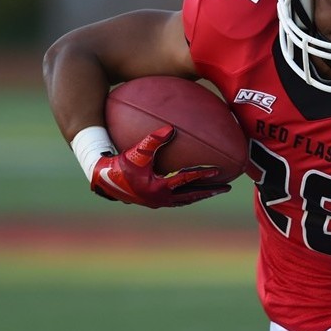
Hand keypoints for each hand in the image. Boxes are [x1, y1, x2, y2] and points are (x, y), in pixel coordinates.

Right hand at [91, 125, 230, 207]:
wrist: (102, 180)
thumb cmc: (119, 164)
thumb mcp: (136, 152)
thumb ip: (153, 140)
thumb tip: (170, 128)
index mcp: (158, 188)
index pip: (186, 181)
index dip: (203, 175)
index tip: (219, 170)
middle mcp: (161, 199)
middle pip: (193, 196)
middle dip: (211, 191)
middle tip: (227, 187)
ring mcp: (158, 202)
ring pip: (186, 200)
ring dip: (201, 194)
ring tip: (215, 189)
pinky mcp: (154, 201)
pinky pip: (177, 199)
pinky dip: (188, 194)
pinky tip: (193, 187)